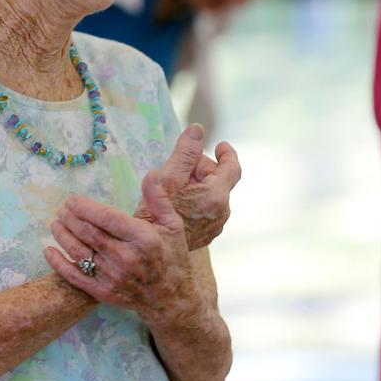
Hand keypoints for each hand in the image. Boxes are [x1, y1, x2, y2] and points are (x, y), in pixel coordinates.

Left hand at [44, 172, 197, 324]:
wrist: (171, 298)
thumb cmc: (172, 256)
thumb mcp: (173, 225)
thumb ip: (158, 199)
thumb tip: (150, 174)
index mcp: (142, 238)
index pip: (106, 218)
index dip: (84, 207)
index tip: (72, 199)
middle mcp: (125, 257)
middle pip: (88, 233)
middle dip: (70, 218)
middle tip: (61, 208)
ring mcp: (112, 277)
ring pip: (79, 252)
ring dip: (62, 235)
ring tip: (55, 223)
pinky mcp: (103, 292)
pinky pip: (75, 277)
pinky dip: (59, 263)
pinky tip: (48, 251)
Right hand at [135, 124, 241, 249]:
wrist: (149, 250)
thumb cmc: (157, 212)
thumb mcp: (169, 176)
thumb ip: (186, 152)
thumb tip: (198, 130)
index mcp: (217, 195)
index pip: (232, 167)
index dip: (227, 153)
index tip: (219, 145)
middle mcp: (221, 212)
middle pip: (217, 180)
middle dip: (200, 169)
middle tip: (177, 167)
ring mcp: (214, 226)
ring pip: (211, 195)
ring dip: (197, 186)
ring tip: (174, 186)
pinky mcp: (204, 236)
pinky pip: (205, 211)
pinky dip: (195, 201)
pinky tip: (176, 203)